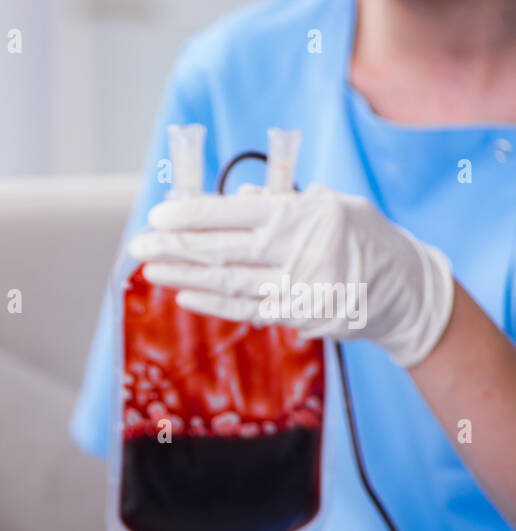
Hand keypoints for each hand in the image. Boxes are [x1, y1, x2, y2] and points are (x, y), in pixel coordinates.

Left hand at [129, 184, 454, 366]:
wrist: (407, 290)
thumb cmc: (364, 238)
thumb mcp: (334, 205)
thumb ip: (284, 202)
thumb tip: (239, 198)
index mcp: (305, 215)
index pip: (236, 213)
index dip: (193, 215)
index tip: (158, 214)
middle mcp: (299, 251)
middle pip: (223, 249)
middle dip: (176, 246)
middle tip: (139, 244)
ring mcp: (297, 287)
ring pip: (227, 282)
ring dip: (183, 275)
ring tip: (150, 268)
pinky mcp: (297, 316)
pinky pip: (245, 309)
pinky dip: (211, 302)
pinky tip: (183, 293)